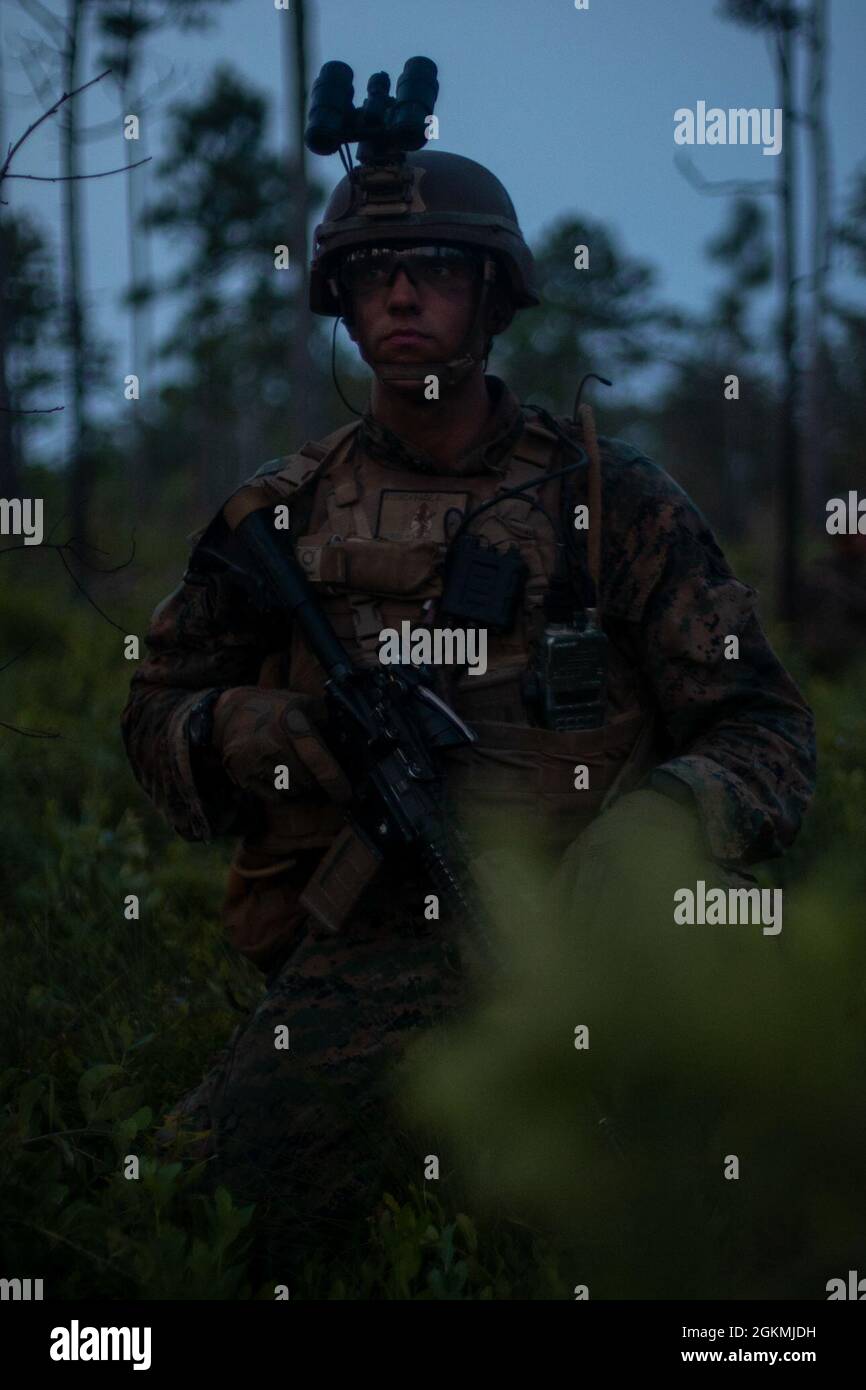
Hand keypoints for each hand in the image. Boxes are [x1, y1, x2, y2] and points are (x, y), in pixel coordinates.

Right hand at [211, 687, 351, 805]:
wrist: (229, 711)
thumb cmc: (274, 708)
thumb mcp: (303, 703)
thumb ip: (327, 720)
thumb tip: (350, 743)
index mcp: (290, 722)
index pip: (318, 760)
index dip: (335, 782)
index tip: (346, 796)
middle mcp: (271, 741)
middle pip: (306, 781)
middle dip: (315, 782)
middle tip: (314, 774)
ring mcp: (254, 759)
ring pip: (291, 790)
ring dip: (299, 787)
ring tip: (294, 770)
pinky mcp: (241, 773)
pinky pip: (273, 796)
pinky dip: (282, 792)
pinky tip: (280, 775)